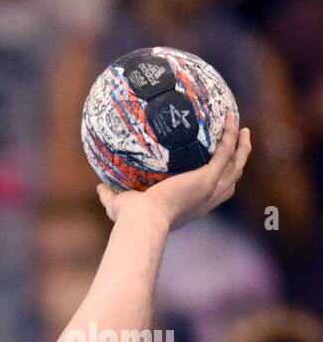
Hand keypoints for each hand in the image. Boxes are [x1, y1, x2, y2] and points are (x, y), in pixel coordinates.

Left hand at [96, 114, 251, 230]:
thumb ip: (110, 196)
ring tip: (242, 129)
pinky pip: (225, 152)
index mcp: (190, 208)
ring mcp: (209, 188)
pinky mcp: (207, 177)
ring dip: (242, 147)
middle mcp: (205, 200)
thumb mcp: (119, 205)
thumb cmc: (129, 220)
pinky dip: (230, 136)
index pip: (212, 195)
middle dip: (238, 162)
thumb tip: (99, 186)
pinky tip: (231, 120)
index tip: (216, 169)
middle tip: (240, 146)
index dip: (218, 182)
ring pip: (236, 165)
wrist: (141, 221)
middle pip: (231, 179)